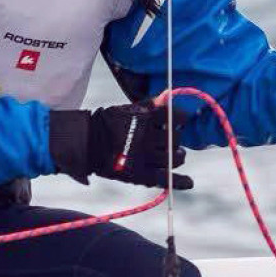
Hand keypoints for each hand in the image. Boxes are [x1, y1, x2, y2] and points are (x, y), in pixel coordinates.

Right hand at [50, 104, 192, 189]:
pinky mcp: (139, 175)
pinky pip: (164, 179)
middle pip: (175, 139)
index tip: (180, 120)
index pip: (174, 116)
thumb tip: (168, 93)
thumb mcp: (128, 108)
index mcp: (144, 118)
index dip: (180, 118)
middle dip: (176, 139)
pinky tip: (190, 183)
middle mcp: (147, 137)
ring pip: (174, 158)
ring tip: (174, 155)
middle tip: (171, 140)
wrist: (85, 143)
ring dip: (178, 156)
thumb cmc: (108, 123)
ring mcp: (144, 157)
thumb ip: (150, 104)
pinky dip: (179, 182)